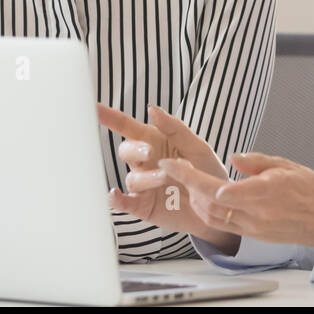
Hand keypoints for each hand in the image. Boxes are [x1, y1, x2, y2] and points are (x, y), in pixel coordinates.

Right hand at [96, 103, 233, 248]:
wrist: (220, 205)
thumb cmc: (207, 171)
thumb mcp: (197, 147)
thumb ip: (175, 129)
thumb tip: (151, 108)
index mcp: (155, 142)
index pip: (128, 127)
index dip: (110, 117)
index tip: (94, 108)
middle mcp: (144, 163)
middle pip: (126, 150)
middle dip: (135, 149)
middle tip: (150, 152)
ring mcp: (143, 185)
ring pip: (133, 177)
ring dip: (148, 176)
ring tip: (168, 178)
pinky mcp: (143, 206)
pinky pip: (124, 202)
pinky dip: (116, 199)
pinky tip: (114, 195)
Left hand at [158, 152, 313, 246]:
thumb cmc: (308, 188)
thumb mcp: (285, 165)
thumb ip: (256, 161)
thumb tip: (233, 157)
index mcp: (267, 191)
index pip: (226, 190)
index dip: (199, 181)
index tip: (180, 166)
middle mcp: (258, 212)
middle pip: (212, 202)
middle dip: (187, 184)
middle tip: (171, 166)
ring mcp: (253, 226)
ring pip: (212, 216)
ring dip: (193, 198)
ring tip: (183, 179)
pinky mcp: (251, 234)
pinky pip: (221, 224)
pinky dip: (205, 210)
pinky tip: (200, 196)